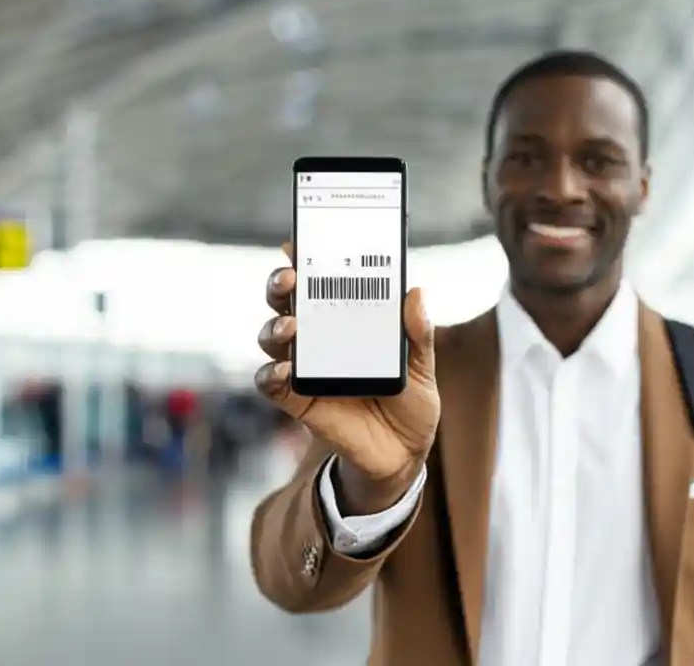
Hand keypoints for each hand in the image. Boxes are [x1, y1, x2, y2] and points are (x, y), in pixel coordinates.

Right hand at [256, 242, 440, 514]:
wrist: (404, 453)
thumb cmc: (410, 401)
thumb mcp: (422, 366)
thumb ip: (418, 334)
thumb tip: (417, 293)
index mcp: (347, 320)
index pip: (321, 282)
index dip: (305, 259)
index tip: (300, 241)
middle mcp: (319, 338)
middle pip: (286, 302)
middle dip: (281, 284)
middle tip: (291, 277)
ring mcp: (305, 368)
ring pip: (272, 337)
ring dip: (275, 327)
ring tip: (291, 326)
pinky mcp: (297, 401)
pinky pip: (271, 384)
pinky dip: (271, 375)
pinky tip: (284, 371)